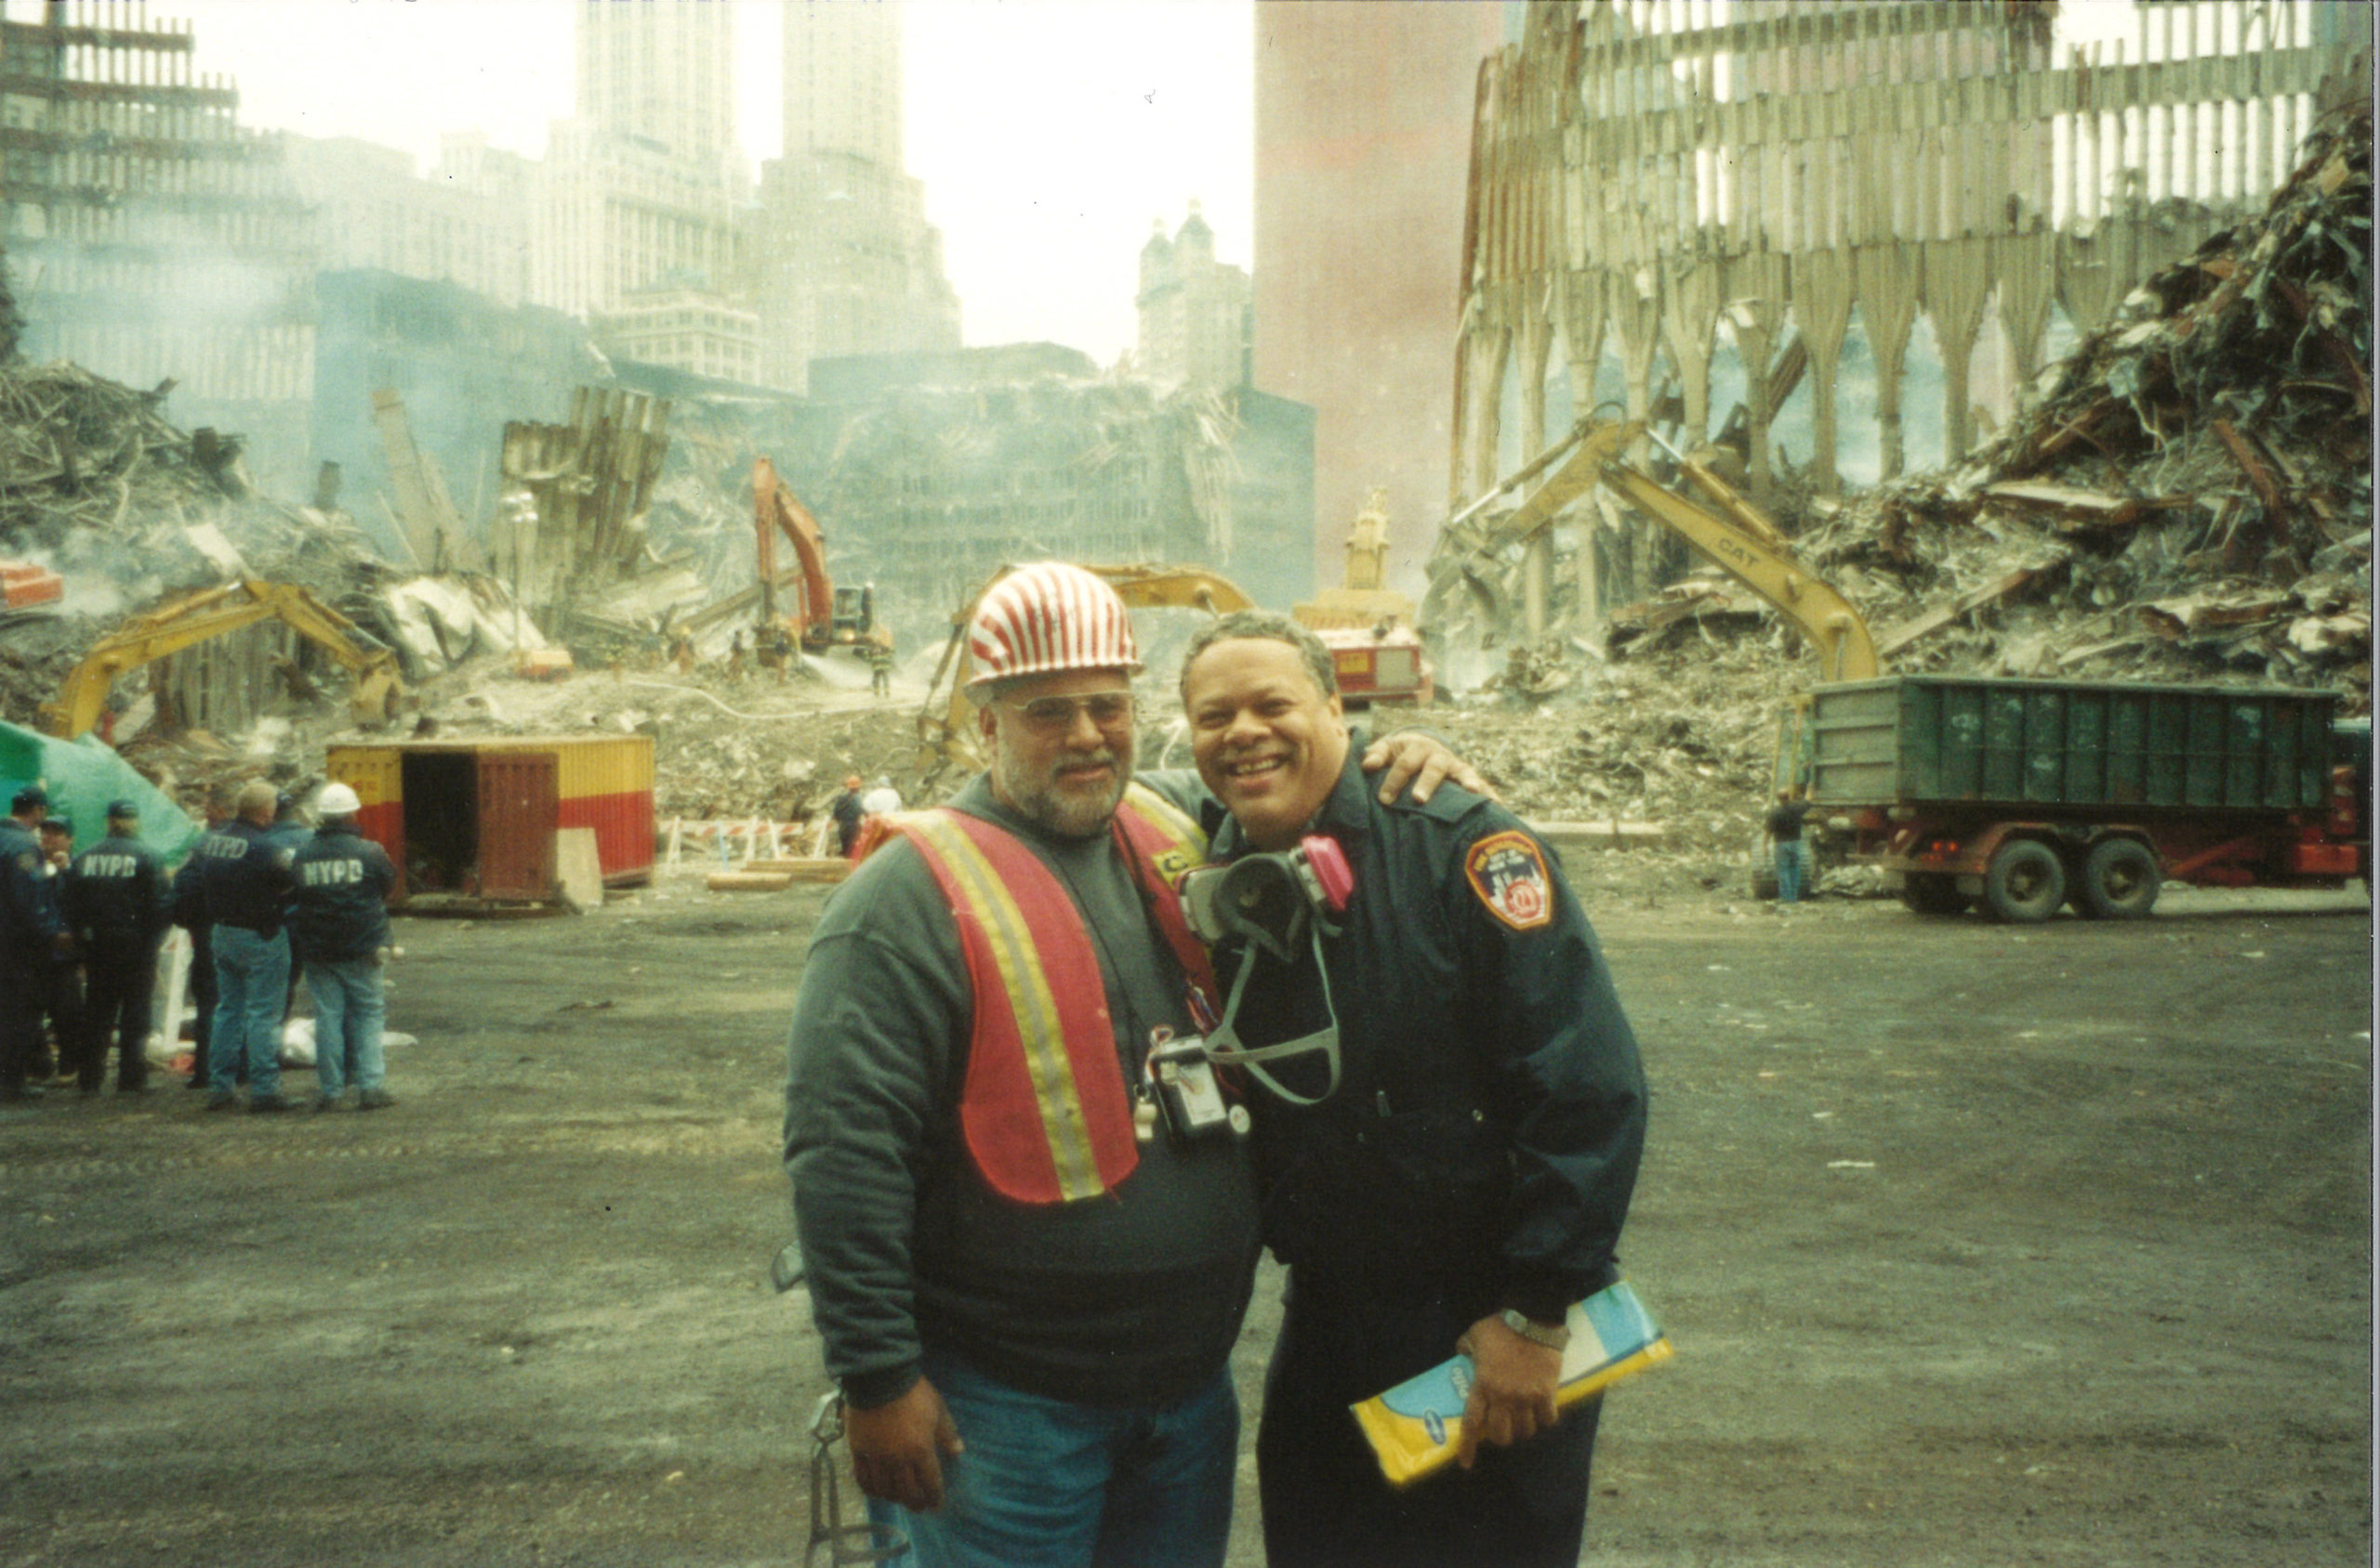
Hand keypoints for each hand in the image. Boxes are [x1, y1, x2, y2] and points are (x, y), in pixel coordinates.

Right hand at [844, 1376, 963, 1511]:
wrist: (880, 1378)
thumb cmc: (914, 1393)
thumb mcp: (939, 1410)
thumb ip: (948, 1434)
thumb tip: (958, 1452)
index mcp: (920, 1451)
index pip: (930, 1483)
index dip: (934, 1497)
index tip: (936, 1506)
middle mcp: (898, 1460)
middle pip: (907, 1492)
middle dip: (915, 1502)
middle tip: (919, 1506)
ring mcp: (876, 1457)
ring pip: (885, 1489)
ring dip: (894, 1498)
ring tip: (899, 1499)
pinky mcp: (858, 1451)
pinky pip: (863, 1479)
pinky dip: (871, 1489)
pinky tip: (876, 1490)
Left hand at [1361, 732, 1500, 805]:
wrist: (1423, 745)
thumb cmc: (1401, 753)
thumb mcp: (1387, 748)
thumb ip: (1377, 754)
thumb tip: (1367, 765)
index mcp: (1417, 747)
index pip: (1405, 763)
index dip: (1394, 780)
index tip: (1384, 799)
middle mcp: (1439, 755)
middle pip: (1433, 767)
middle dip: (1426, 782)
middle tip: (1418, 799)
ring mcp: (1455, 766)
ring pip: (1462, 772)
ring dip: (1466, 781)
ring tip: (1472, 792)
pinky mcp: (1468, 778)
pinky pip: (1482, 785)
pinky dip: (1489, 794)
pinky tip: (1497, 806)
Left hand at [1454, 1314, 1562, 1468]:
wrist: (1532, 1319)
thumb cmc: (1500, 1327)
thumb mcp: (1475, 1335)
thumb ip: (1465, 1347)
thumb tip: (1461, 1352)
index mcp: (1482, 1386)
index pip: (1472, 1424)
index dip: (1468, 1447)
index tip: (1466, 1464)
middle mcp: (1503, 1397)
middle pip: (1502, 1435)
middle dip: (1501, 1437)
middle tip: (1503, 1430)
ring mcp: (1526, 1398)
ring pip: (1525, 1432)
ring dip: (1523, 1430)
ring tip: (1523, 1421)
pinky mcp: (1547, 1393)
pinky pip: (1548, 1420)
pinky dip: (1545, 1420)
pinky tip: (1543, 1413)